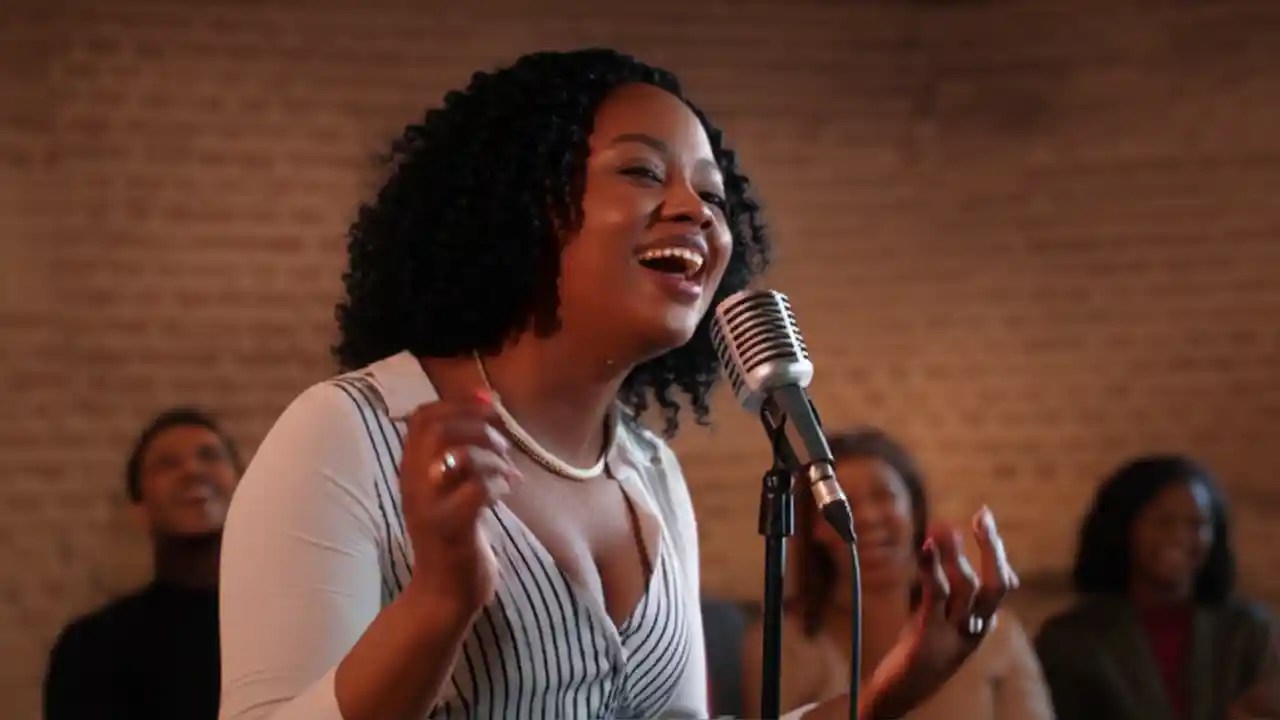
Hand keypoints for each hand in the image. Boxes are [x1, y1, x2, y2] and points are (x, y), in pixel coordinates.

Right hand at [398, 392, 522, 616]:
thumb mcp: (449, 491)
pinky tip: (508, 490)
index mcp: (411, 471)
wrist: (443, 596)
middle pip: (438, 428)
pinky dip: (499, 483)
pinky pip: (477, 489)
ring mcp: (430, 506)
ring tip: (508, 467)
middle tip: (502, 440)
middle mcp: (414, 485)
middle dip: (477, 423)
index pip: (422, 418)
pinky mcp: (451, 528)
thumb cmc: (454, 540)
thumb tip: (489, 408)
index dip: (457, 401)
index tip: (490, 403)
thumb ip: (459, 455)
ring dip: (493, 454)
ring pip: (459, 455)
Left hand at [806, 507, 1018, 719]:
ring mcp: (954, 636)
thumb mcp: (943, 623)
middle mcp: (974, 629)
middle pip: (996, 586)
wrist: (899, 695)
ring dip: (954, 555)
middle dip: (992, 549)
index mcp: (979, 624)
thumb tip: (951, 555)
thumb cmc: (920, 655)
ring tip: (942, 526)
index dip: (997, 553)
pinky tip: (924, 549)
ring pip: (966, 590)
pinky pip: (935, 599)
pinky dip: (932, 571)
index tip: (982, 518)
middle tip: (982, 515)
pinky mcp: (930, 640)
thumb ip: (954, 597)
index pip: (1001, 585)